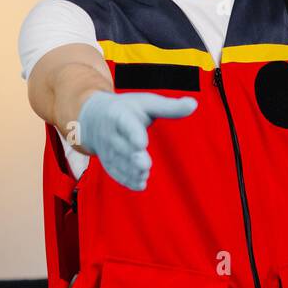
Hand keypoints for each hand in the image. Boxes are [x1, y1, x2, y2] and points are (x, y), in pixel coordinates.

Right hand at [76, 90, 196, 190]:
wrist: (93, 116)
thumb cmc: (128, 108)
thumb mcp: (146, 103)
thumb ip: (169, 107)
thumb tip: (194, 104)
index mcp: (118, 114)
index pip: (126, 124)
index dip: (133, 134)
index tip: (142, 143)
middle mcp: (109, 133)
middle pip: (121, 147)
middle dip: (132, 157)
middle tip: (145, 165)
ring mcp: (106, 148)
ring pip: (117, 161)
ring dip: (130, 170)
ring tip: (144, 175)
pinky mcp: (107, 160)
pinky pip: (115, 171)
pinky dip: (126, 179)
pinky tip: (140, 185)